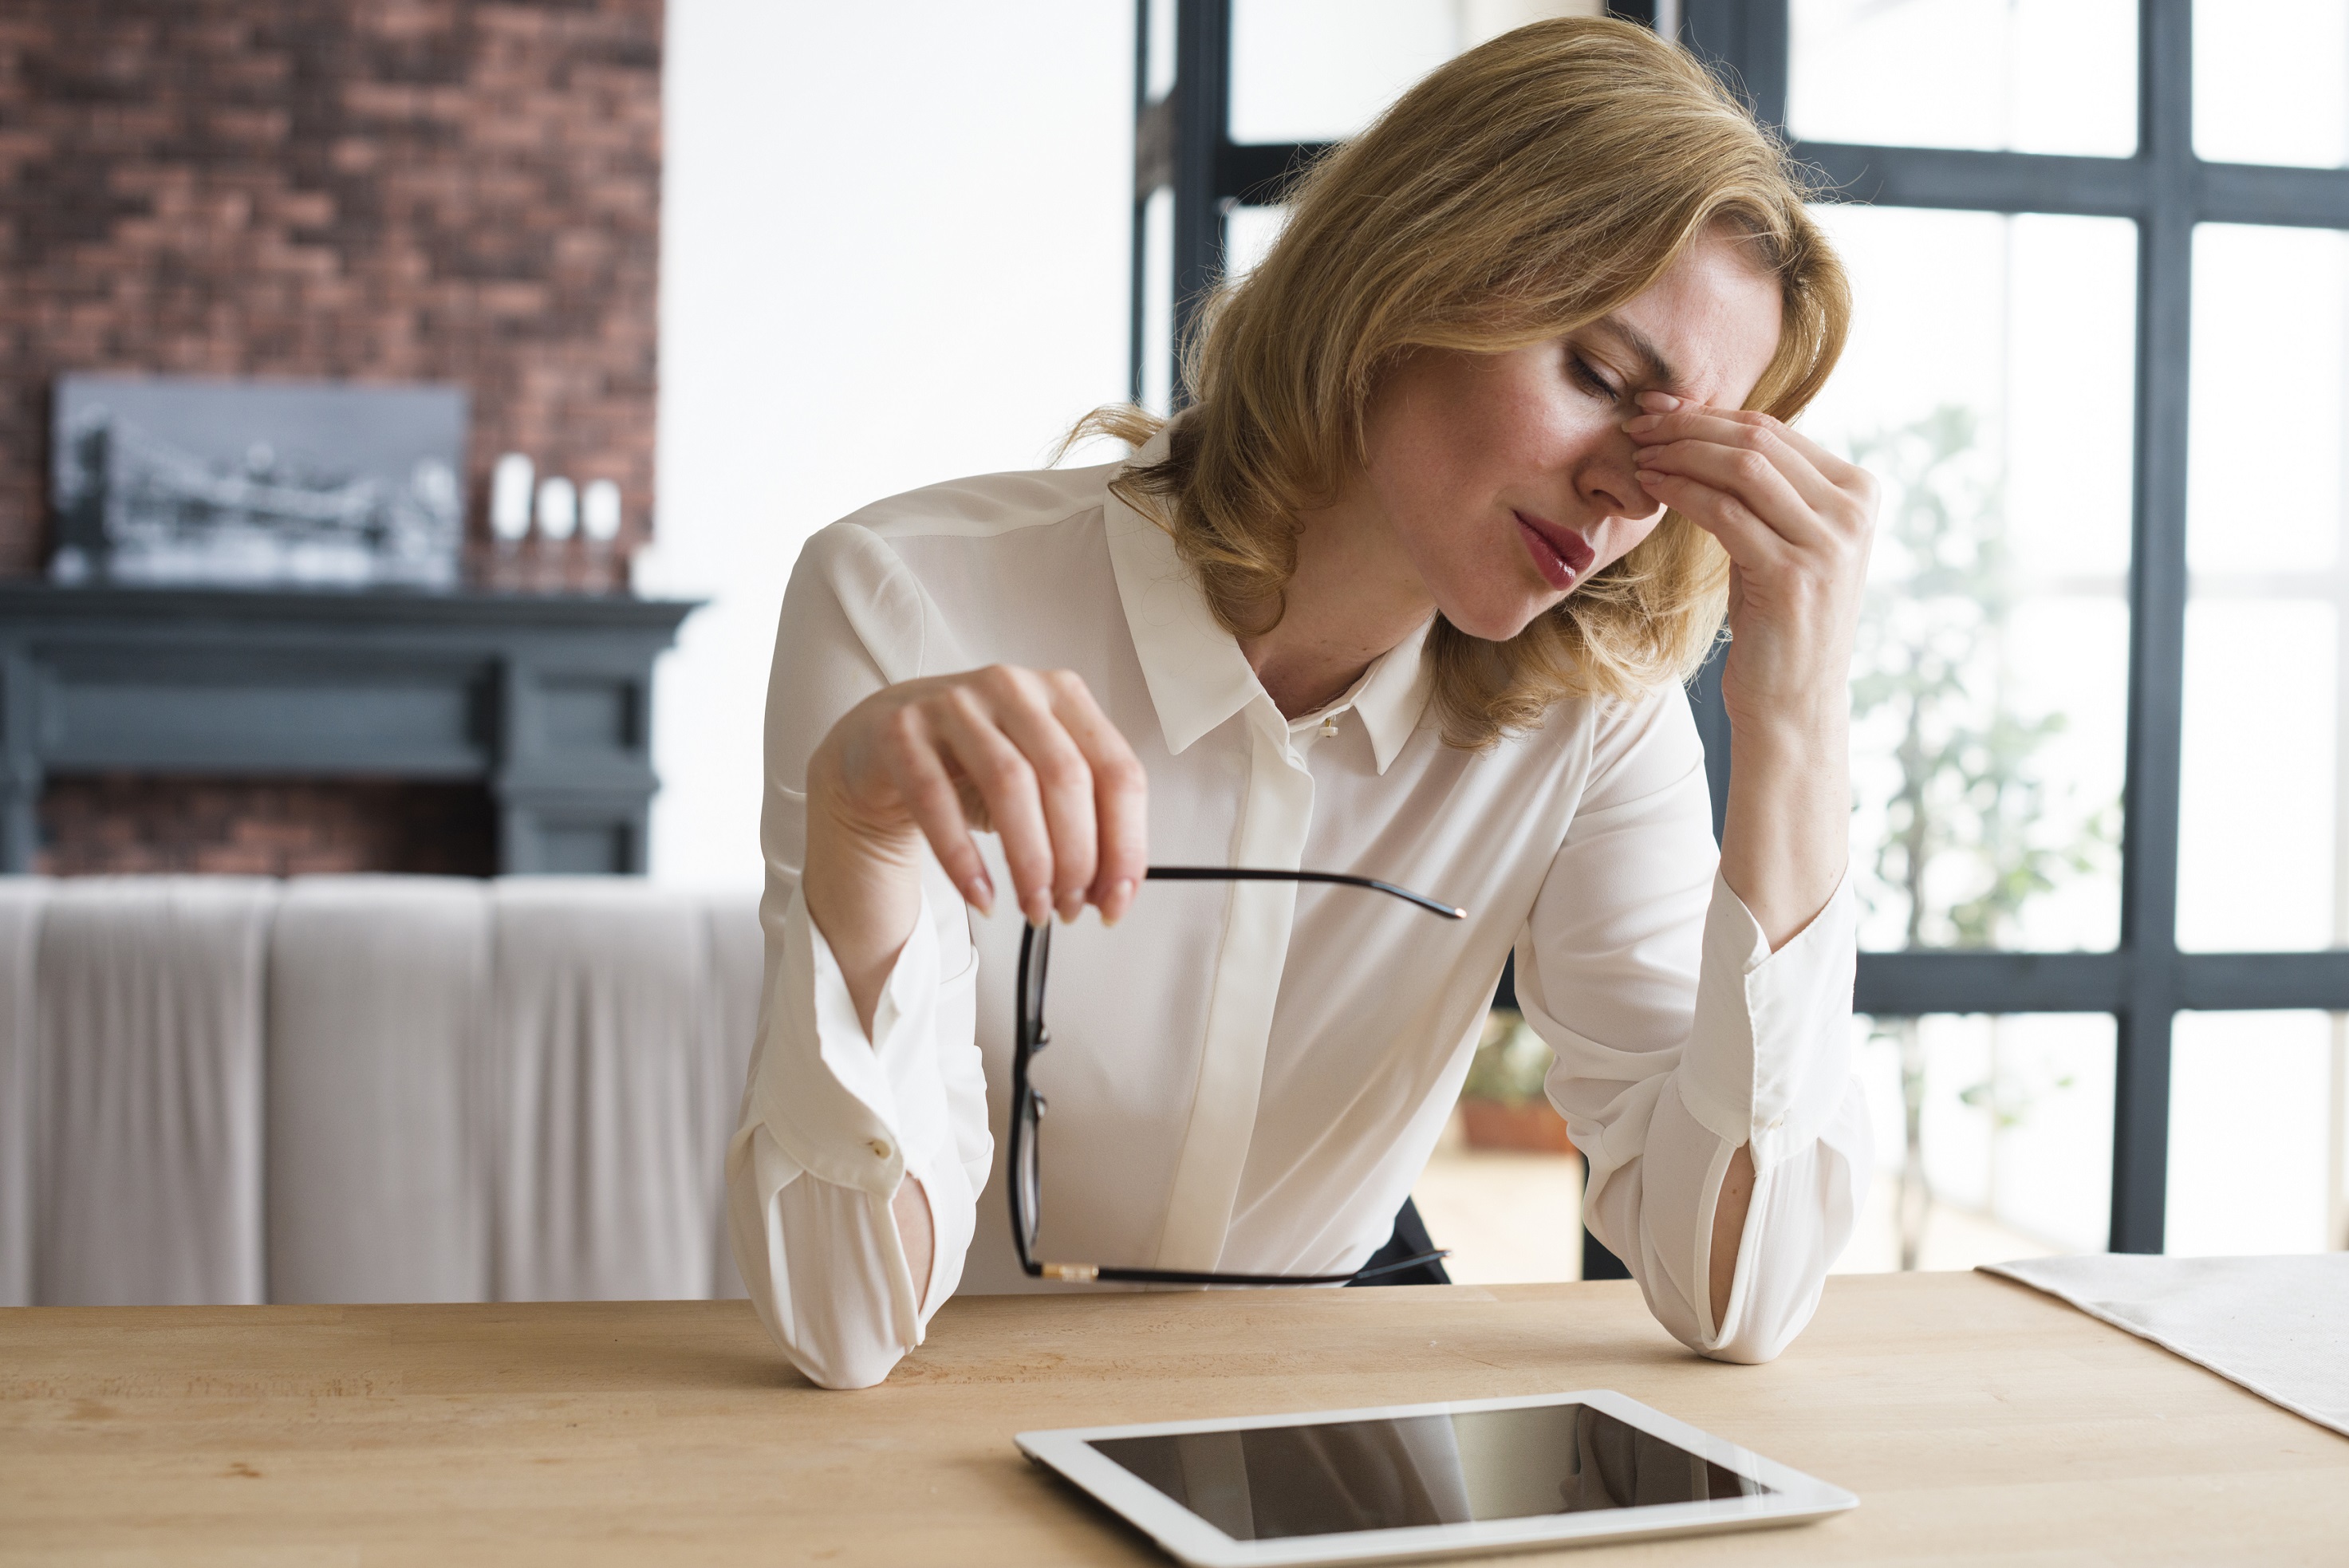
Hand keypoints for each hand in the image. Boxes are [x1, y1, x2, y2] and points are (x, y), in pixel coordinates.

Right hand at [804, 665, 1147, 1033]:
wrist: (877, 745)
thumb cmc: (969, 765)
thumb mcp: (1036, 781)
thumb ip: (1079, 824)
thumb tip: (1110, 891)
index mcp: (1063, 695)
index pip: (1118, 771)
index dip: (1125, 844)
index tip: (1117, 899)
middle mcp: (1013, 688)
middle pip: (1067, 778)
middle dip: (1077, 859)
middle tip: (1068, 909)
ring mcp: (954, 703)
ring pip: (1009, 784)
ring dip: (1030, 861)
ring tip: (1033, 908)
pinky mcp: (902, 731)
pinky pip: (936, 800)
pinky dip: (964, 858)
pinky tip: (982, 896)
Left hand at [1623, 391, 1876, 739]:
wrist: (1794, 700)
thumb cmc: (1777, 619)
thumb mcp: (1783, 540)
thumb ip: (1767, 489)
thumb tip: (1706, 427)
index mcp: (1859, 491)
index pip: (1775, 431)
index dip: (1709, 413)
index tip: (1659, 410)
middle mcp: (1853, 511)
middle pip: (1757, 440)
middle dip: (1688, 425)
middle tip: (1637, 426)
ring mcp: (1829, 542)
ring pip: (1741, 468)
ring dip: (1679, 454)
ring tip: (1637, 454)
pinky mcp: (1793, 574)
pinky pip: (1725, 512)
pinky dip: (1682, 492)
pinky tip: (1651, 488)